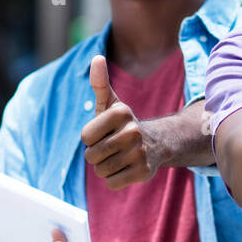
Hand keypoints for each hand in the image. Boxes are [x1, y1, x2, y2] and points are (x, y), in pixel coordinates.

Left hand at [81, 55, 163, 188]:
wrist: (155, 143)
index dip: (91, 138)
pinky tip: (125, 168)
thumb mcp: (110, 103)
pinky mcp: (144, 173)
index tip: (104, 133)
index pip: (85, 137)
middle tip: (111, 147)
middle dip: (96, 155)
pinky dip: (114, 179)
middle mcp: (133, 132)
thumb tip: (96, 57)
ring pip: (100, 171)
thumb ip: (100, 82)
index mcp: (121, 112)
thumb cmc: (122, 124)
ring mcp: (140, 153)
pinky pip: (112, 183)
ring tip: (118, 157)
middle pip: (91, 156)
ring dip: (105, 167)